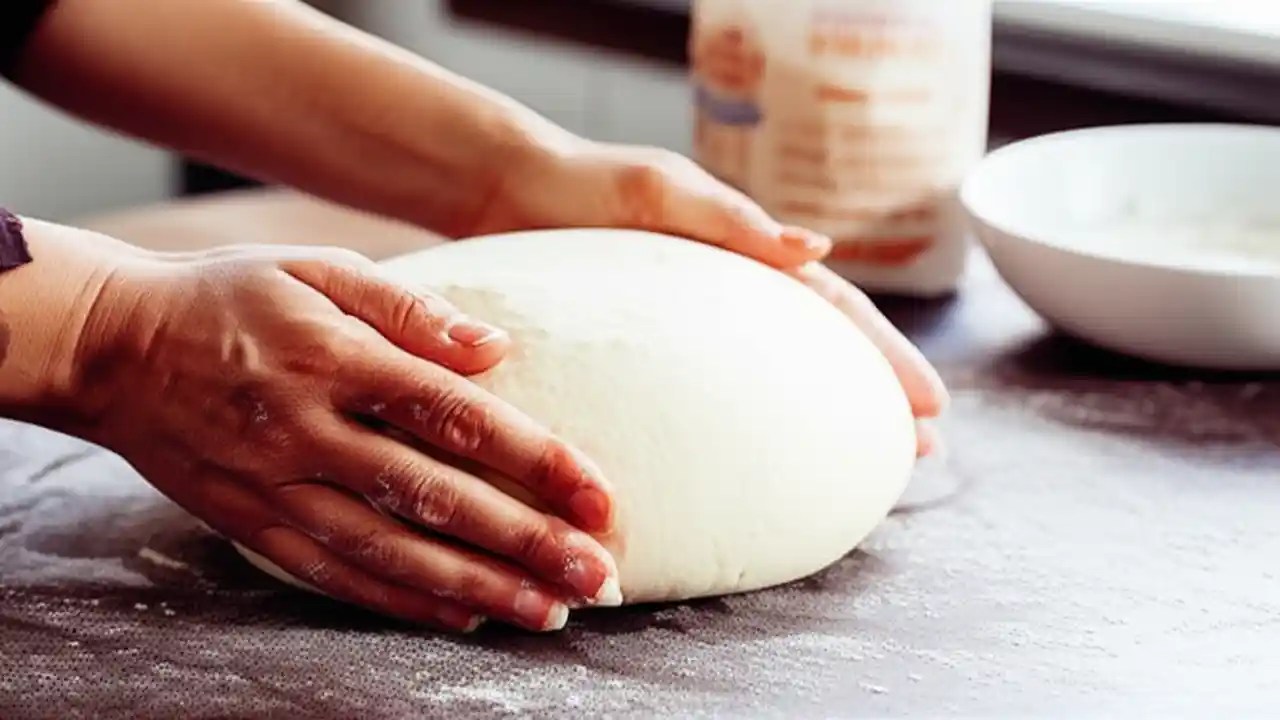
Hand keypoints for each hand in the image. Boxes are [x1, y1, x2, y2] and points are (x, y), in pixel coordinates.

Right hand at [67, 244, 621, 631]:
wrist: (114, 343)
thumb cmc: (232, 295)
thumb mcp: (317, 268)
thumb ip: (409, 309)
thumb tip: (497, 349)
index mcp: (336, 356)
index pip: (456, 416)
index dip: (535, 459)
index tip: (600, 495)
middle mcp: (308, 429)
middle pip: (433, 497)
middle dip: (523, 541)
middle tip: (595, 575)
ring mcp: (275, 484)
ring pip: (389, 551)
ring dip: (475, 586)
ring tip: (548, 611)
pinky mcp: (250, 522)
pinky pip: (333, 574)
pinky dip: (400, 602)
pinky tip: (463, 617)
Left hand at [471, 140, 946, 452]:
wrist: (507, 190)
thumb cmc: (584, 184)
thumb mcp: (662, 192)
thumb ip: (734, 221)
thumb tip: (819, 247)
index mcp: (746, 253)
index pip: (835, 311)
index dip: (885, 357)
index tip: (930, 406)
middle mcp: (730, 294)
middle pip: (821, 352)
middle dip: (874, 399)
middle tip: (919, 454)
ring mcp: (693, 327)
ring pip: (776, 379)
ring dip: (824, 419)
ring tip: (863, 468)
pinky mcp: (648, 351)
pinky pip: (713, 394)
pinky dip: (750, 424)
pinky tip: (756, 464)